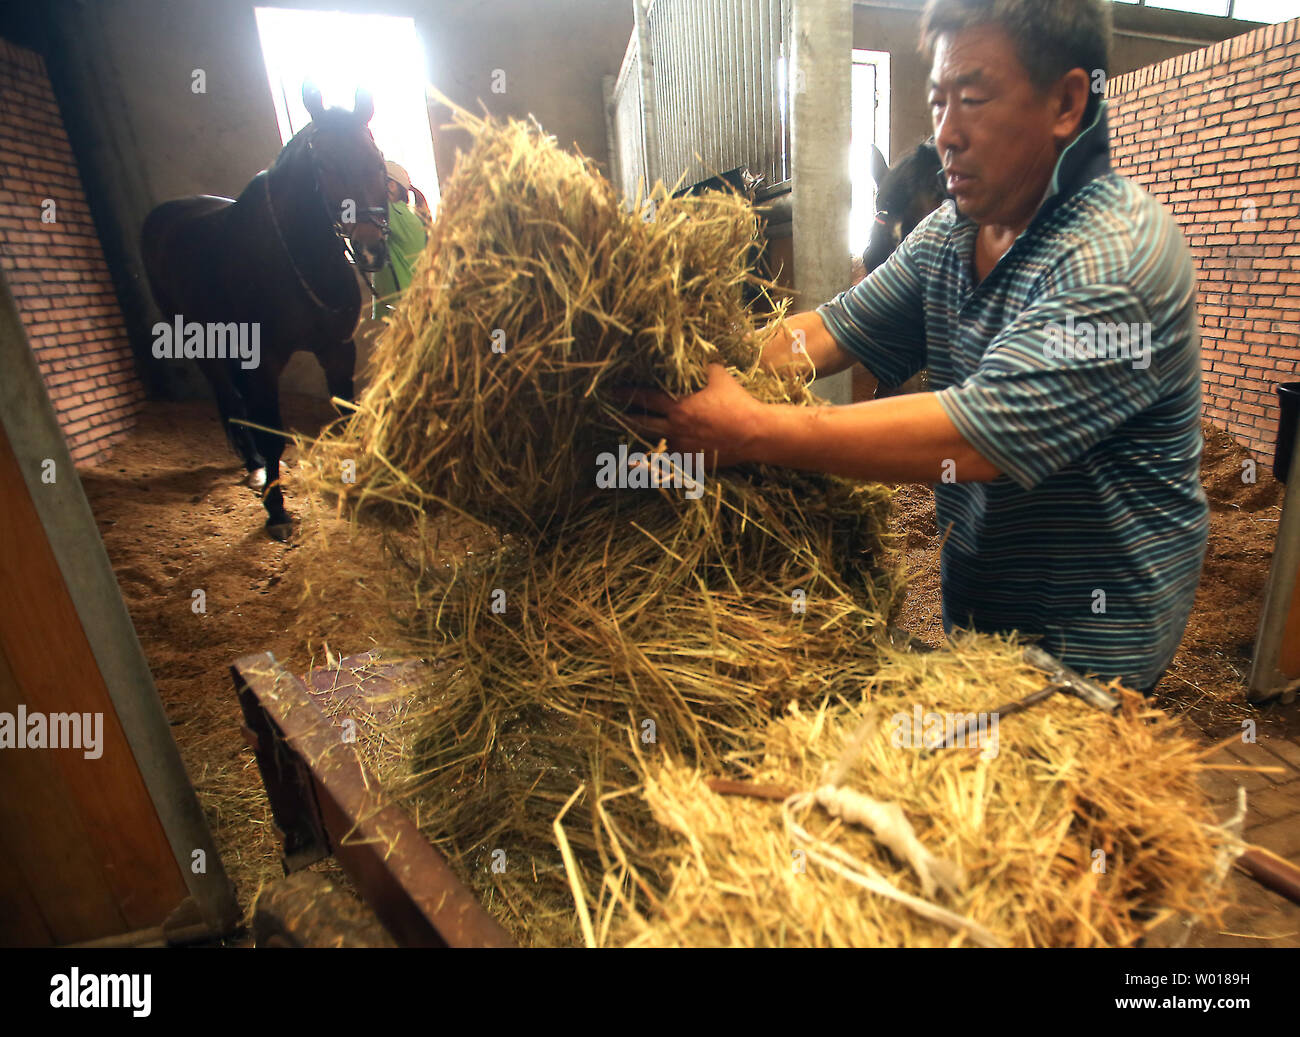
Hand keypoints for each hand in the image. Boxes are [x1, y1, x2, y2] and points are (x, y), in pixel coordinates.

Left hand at [616, 364, 764, 469]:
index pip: (645, 398)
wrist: (754, 433)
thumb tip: (697, 356)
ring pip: (652, 444)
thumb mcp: (719, 377)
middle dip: (626, 418)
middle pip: (641, 424)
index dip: (628, 394)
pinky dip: (657, 459)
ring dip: (638, 440)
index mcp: (678, 407)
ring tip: (624, 438)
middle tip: (614, 414)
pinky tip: (647, 460)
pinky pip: (668, 462)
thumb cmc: (738, 403)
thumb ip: (703, 367)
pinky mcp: (691, 462)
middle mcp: (675, 429)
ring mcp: (681, 448)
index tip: (614, 392)